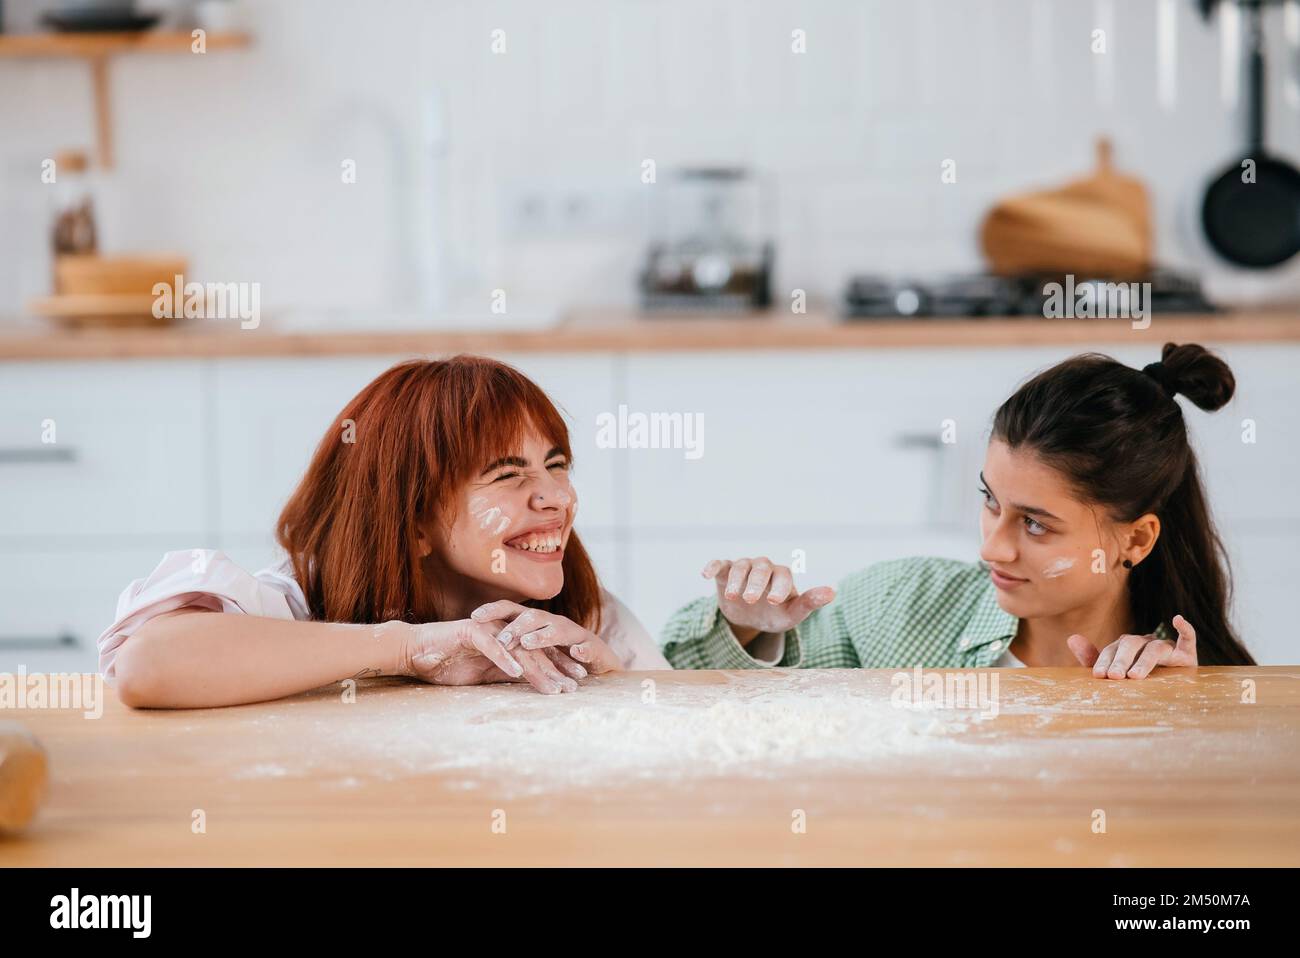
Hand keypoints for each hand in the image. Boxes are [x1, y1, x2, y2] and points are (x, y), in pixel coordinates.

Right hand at [398, 618, 579, 694]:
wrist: (416, 652)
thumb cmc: (447, 664)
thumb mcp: (484, 674)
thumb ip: (506, 674)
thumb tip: (529, 683)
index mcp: (508, 641)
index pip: (538, 654)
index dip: (558, 668)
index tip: (575, 684)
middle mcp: (503, 632)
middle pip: (536, 650)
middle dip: (558, 668)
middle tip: (576, 685)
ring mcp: (489, 629)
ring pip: (520, 648)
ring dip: (539, 668)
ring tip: (554, 686)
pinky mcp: (472, 631)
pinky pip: (493, 645)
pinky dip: (505, 658)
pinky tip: (518, 671)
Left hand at [470, 600, 622, 674]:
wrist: (597, 660)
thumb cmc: (557, 654)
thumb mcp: (531, 648)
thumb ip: (509, 645)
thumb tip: (476, 643)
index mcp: (536, 621)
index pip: (511, 610)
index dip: (493, 610)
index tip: (474, 617)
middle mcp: (553, 622)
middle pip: (532, 618)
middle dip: (515, 628)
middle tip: (501, 640)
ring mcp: (573, 633)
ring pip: (557, 629)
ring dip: (543, 636)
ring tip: (529, 643)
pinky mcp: (592, 647)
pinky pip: (587, 647)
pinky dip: (582, 650)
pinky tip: (577, 653)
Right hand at [701, 557, 834, 643]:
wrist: (752, 617)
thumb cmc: (777, 614)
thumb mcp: (792, 614)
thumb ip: (810, 603)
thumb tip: (833, 591)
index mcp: (782, 576)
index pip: (783, 575)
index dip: (780, 587)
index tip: (775, 602)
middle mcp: (763, 567)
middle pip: (761, 569)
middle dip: (756, 583)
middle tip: (752, 601)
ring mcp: (743, 567)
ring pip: (739, 566)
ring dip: (736, 580)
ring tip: (731, 596)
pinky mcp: (725, 572)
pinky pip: (719, 564)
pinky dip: (713, 566)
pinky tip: (706, 574)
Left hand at [1067, 614, 1197, 679]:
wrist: (1173, 686)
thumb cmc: (1138, 678)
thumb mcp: (1114, 671)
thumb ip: (1093, 658)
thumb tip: (1071, 638)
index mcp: (1126, 646)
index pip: (1112, 649)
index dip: (1104, 661)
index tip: (1099, 675)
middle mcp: (1145, 643)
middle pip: (1131, 645)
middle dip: (1121, 661)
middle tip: (1114, 677)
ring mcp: (1166, 647)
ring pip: (1156, 648)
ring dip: (1145, 661)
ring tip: (1134, 676)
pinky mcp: (1187, 654)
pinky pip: (1188, 638)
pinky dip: (1185, 628)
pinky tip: (1177, 620)